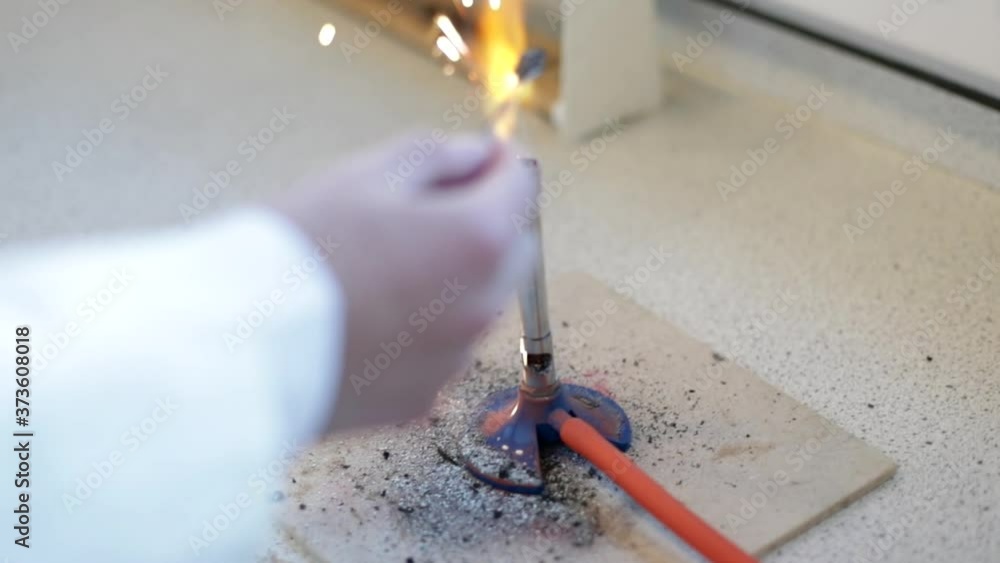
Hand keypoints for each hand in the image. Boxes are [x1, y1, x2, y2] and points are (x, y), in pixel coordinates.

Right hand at [271, 133, 536, 430]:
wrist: (241, 348)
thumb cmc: (300, 250)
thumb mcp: (365, 175)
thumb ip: (437, 156)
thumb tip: (480, 155)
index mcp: (477, 239)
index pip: (521, 187)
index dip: (502, 165)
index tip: (481, 157)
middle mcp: (482, 305)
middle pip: (512, 250)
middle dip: (488, 223)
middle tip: (429, 210)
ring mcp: (456, 357)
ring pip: (480, 303)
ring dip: (458, 279)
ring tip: (388, 267)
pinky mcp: (424, 397)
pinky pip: (444, 349)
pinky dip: (428, 328)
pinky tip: (375, 316)